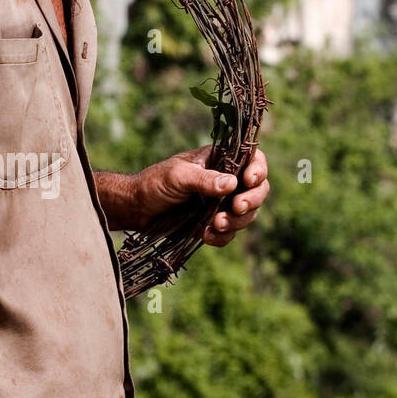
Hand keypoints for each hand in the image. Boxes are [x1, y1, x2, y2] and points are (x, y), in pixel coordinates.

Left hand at [132, 145, 269, 245]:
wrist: (138, 209)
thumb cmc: (155, 183)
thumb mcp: (178, 176)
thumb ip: (204, 179)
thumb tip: (232, 184)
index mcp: (221, 161)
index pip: (252, 160)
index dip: (258, 170)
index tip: (248, 181)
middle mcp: (226, 181)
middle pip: (258, 190)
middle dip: (252, 200)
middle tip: (237, 208)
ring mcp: (222, 204)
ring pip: (247, 214)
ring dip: (237, 222)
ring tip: (215, 225)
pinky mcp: (214, 224)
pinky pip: (229, 233)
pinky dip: (222, 237)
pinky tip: (205, 236)